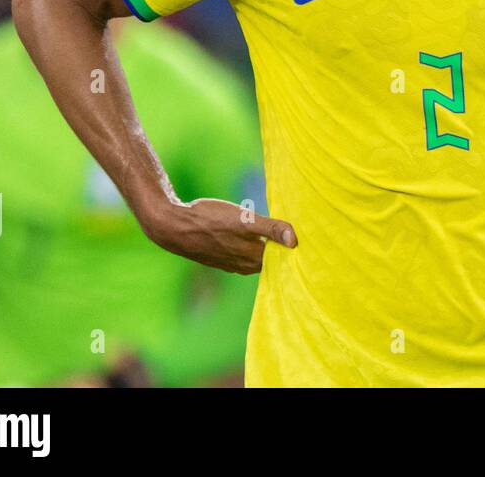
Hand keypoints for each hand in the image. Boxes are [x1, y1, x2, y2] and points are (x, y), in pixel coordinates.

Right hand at [142, 198, 295, 273]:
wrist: (172, 227)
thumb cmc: (209, 220)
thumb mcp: (243, 220)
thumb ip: (270, 228)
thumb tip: (295, 240)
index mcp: (253, 257)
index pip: (283, 259)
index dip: (295, 253)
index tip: (312, 246)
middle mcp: (244, 264)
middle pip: (271, 260)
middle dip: (285, 254)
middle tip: (304, 244)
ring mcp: (230, 262)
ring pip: (257, 259)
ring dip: (269, 252)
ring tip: (285, 244)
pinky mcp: (219, 257)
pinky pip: (242, 256)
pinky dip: (252, 251)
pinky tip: (255, 243)